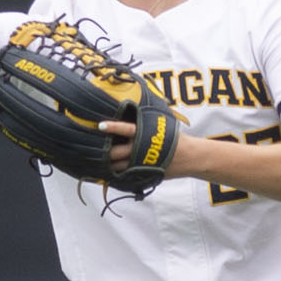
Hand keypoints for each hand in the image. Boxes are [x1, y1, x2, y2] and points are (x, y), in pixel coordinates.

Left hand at [100, 120, 218, 177]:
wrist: (190, 157)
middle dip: (104, 151)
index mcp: (145, 134)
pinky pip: (124, 176)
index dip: (113, 127)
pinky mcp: (142, 174)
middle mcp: (141, 150)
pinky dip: (114, 175)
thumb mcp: (162, 124)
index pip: (127, 129)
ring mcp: (141, 164)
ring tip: (94, 161)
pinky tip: (105, 173)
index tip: (100, 125)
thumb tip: (132, 103)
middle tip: (91, 147)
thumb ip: (146, 119)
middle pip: (116, 152)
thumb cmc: (173, 138)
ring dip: (106, 164)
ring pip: (117, 166)